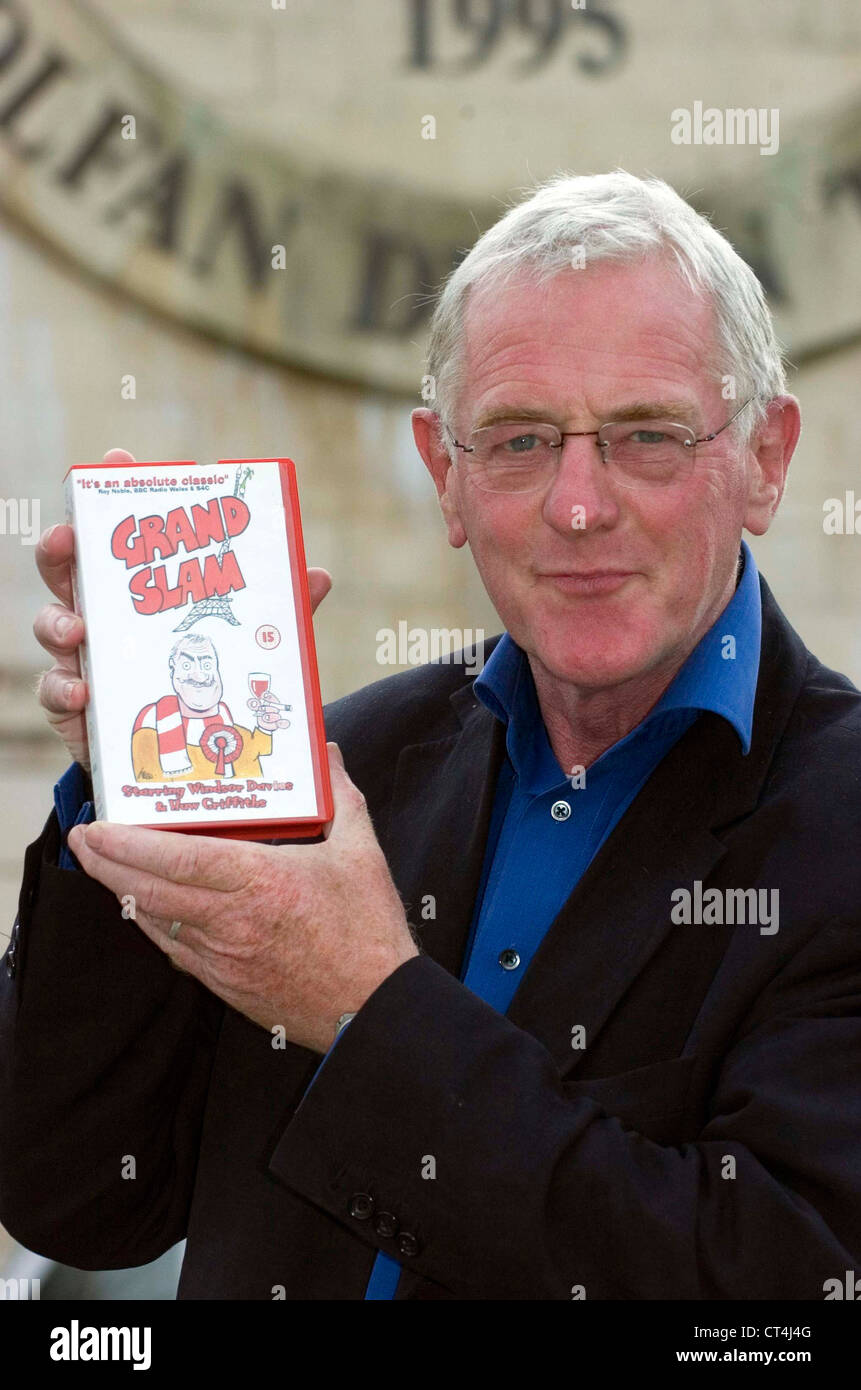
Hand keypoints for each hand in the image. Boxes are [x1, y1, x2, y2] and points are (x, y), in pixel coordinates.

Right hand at [34, 449, 331, 769]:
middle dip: (60, 549)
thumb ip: (280, 611)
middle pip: (65, 570)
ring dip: (57, 622)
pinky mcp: (75, 706)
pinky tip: (83, 691)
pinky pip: (55, 690)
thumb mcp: (248, 641)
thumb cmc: (209, 681)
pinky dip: (63, 688)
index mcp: (138, 590)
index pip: (118, 536)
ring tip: (79, 631)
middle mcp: (101, 615)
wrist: (187, 753)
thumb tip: (319, 575)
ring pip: (51, 626)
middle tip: (66, 539)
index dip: (111, 495)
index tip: (113, 461)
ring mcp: (82, 658)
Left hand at [66, 743, 419, 1052]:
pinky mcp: (223, 983)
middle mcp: (230, 920)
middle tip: (81, 838)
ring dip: (121, 891)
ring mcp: (222, 956)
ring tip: (102, 864)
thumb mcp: (361, 852)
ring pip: (153, 921)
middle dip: (105, 863)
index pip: (174, 859)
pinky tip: (143, 907)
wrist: (372, 1008)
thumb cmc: (369, 931)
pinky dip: (150, 923)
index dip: (126, 843)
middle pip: (147, 890)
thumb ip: (339, 795)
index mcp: (260, 881)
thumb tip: (325, 752)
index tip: (96, 826)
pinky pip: (172, 949)